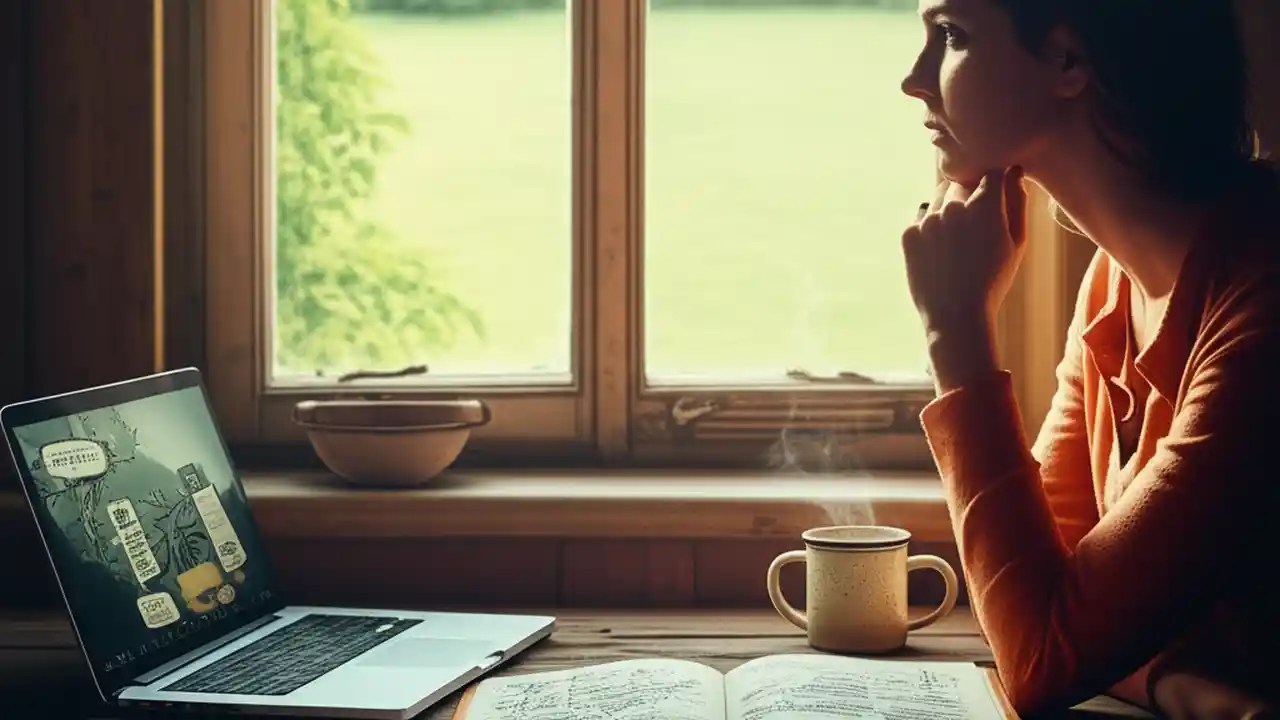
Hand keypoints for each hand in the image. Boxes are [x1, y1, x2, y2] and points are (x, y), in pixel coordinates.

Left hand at [901, 167, 1027, 333]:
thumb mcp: (1016, 243)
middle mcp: (954, 206)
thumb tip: (1014, 172)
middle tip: (975, 226)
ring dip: (950, 209)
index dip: (996, 181)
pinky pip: (922, 218)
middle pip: (963, 182)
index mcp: (984, 205)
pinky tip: (941, 253)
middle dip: (970, 195)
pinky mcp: (909, 234)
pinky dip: (931, 229)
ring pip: (941, 198)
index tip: (996, 194)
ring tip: (958, 242)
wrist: (956, 316)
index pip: (992, 172)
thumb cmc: (993, 281)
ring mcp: (928, 219)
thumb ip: (1017, 203)